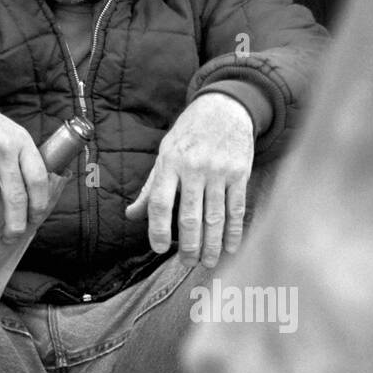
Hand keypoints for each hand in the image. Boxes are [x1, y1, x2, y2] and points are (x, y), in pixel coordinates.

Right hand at [0, 95, 49, 247]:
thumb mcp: (13, 134)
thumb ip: (23, 160)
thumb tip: (34, 199)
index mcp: (22, 143)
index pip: (38, 180)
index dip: (39, 205)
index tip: (36, 220)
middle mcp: (3, 151)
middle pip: (15, 197)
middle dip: (15, 225)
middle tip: (12, 238)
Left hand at [126, 93, 253, 268]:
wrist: (224, 108)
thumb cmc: (190, 134)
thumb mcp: (165, 153)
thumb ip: (151, 187)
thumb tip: (132, 215)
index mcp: (170, 163)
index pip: (160, 202)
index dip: (158, 229)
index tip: (159, 249)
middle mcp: (194, 168)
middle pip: (190, 216)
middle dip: (188, 246)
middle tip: (186, 264)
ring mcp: (219, 171)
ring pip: (214, 217)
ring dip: (211, 245)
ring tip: (207, 262)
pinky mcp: (240, 174)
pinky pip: (236, 209)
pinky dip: (234, 232)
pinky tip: (231, 248)